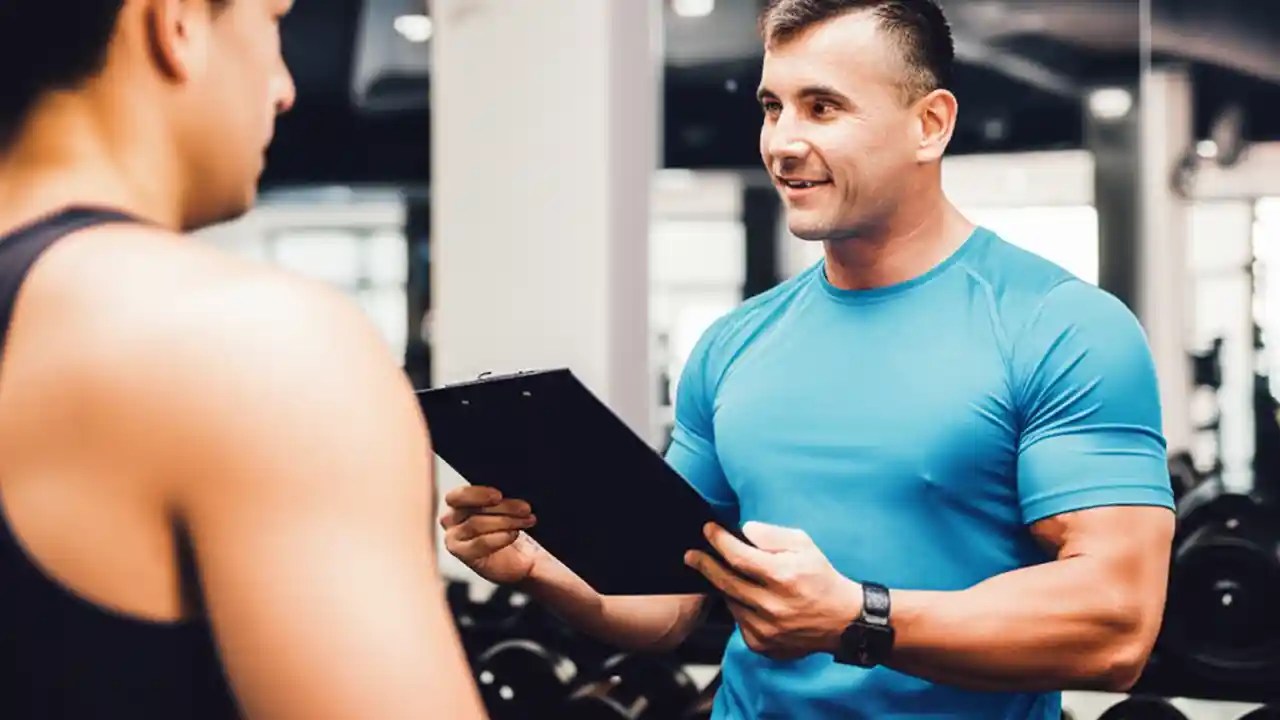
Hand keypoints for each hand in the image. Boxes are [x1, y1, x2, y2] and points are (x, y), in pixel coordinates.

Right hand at [441, 486, 541, 584]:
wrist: (519, 558)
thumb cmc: (511, 527)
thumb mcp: (508, 507)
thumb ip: (503, 498)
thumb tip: (514, 485)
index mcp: (460, 501)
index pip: (460, 494)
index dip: (478, 493)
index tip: (499, 495)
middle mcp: (452, 518)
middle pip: (471, 509)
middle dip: (501, 506)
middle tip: (524, 508)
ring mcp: (454, 537)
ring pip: (476, 524)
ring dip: (506, 521)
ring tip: (527, 521)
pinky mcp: (463, 554)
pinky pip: (479, 543)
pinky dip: (499, 538)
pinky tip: (513, 534)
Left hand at [684, 521, 861, 660]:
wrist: (842, 620)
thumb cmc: (822, 578)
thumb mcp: (804, 545)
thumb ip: (772, 535)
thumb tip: (744, 530)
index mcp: (784, 577)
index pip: (739, 557)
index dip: (719, 541)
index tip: (708, 530)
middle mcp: (772, 605)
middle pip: (726, 582)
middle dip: (705, 565)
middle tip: (691, 555)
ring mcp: (766, 629)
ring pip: (730, 603)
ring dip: (724, 587)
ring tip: (725, 574)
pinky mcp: (763, 644)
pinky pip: (739, 622)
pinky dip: (739, 608)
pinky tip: (748, 600)